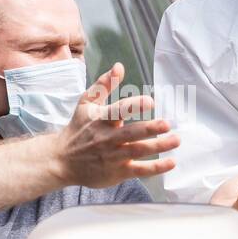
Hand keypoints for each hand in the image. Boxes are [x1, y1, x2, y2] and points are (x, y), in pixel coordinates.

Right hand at [51, 63, 179, 187]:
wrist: (62, 160)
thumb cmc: (78, 128)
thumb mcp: (86, 103)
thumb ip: (103, 85)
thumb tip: (119, 66)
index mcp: (101, 120)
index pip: (118, 111)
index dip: (133, 106)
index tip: (150, 102)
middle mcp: (107, 138)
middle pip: (131, 133)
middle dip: (149, 128)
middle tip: (167, 124)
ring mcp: (113, 157)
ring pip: (138, 151)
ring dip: (158, 146)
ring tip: (176, 140)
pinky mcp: (118, 172)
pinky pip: (139, 170)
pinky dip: (155, 168)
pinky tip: (171, 162)